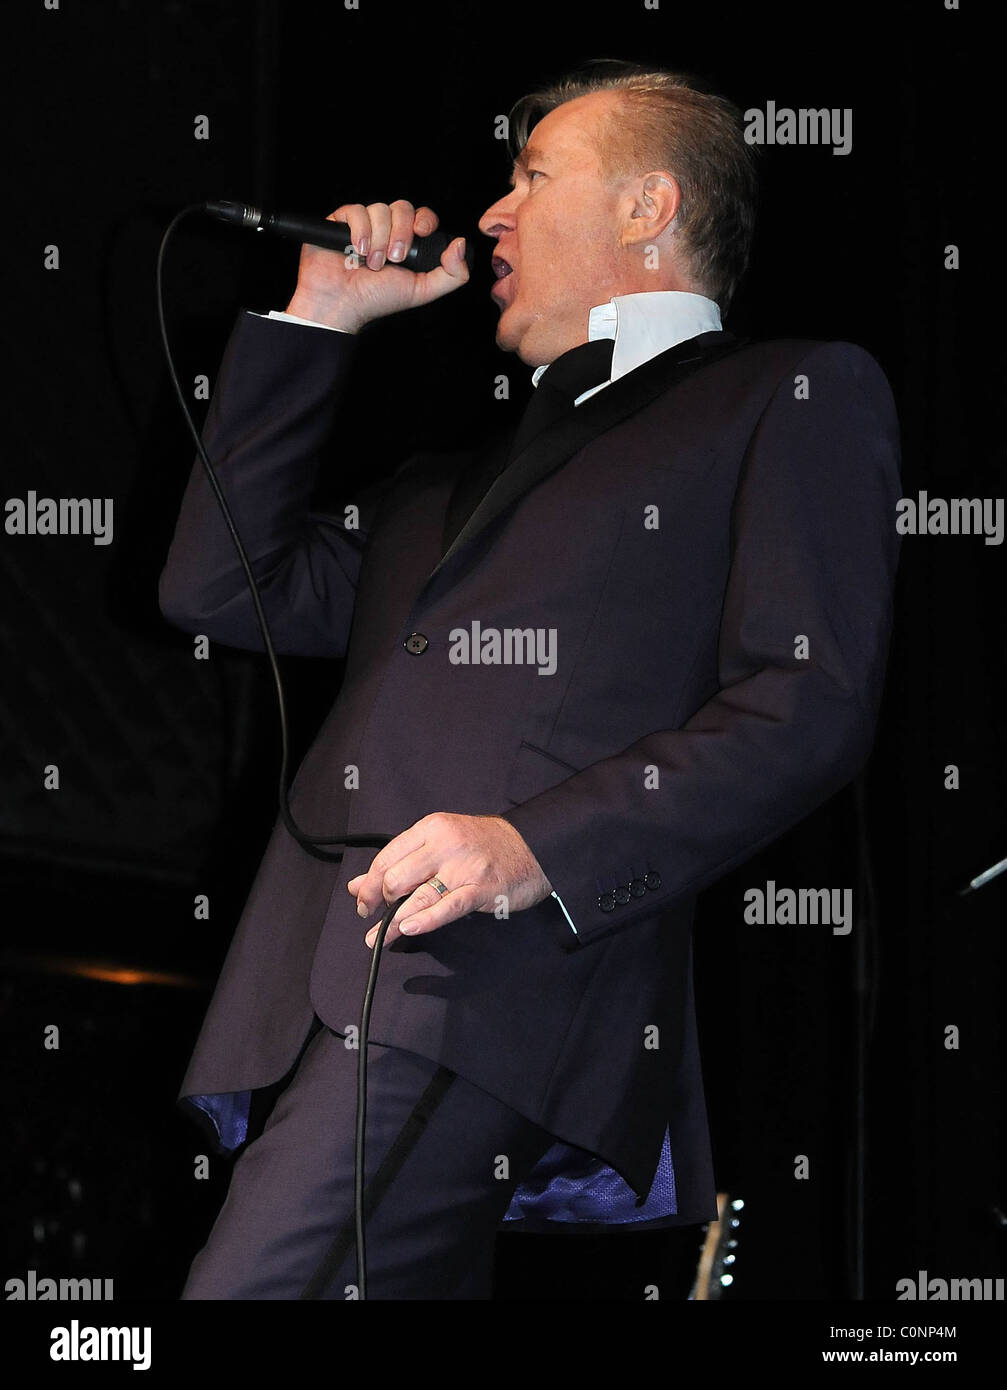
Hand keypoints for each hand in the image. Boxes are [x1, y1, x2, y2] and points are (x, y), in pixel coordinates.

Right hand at [284, 201, 467, 331]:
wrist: (341, 305)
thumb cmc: (377, 300)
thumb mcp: (422, 291)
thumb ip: (451, 274)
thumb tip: (460, 244)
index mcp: (407, 243)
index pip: (422, 216)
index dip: (424, 220)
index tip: (420, 232)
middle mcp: (386, 231)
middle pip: (403, 207)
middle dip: (401, 232)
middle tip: (394, 258)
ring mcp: (363, 225)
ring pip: (379, 208)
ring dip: (379, 238)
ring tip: (372, 263)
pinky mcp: (340, 222)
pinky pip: (355, 210)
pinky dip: (359, 229)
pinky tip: (356, 249)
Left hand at [346, 812, 552, 947]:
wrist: (534, 845)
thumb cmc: (485, 845)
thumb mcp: (441, 841)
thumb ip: (401, 860)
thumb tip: (357, 885)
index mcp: (431, 829)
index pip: (386, 857)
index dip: (368, 884)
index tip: (363, 902)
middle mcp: (444, 845)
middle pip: (395, 877)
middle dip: (379, 902)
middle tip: (375, 918)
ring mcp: (463, 868)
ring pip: (417, 896)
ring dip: (392, 922)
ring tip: (377, 938)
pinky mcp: (480, 890)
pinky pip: (447, 908)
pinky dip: (425, 920)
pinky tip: (409, 929)